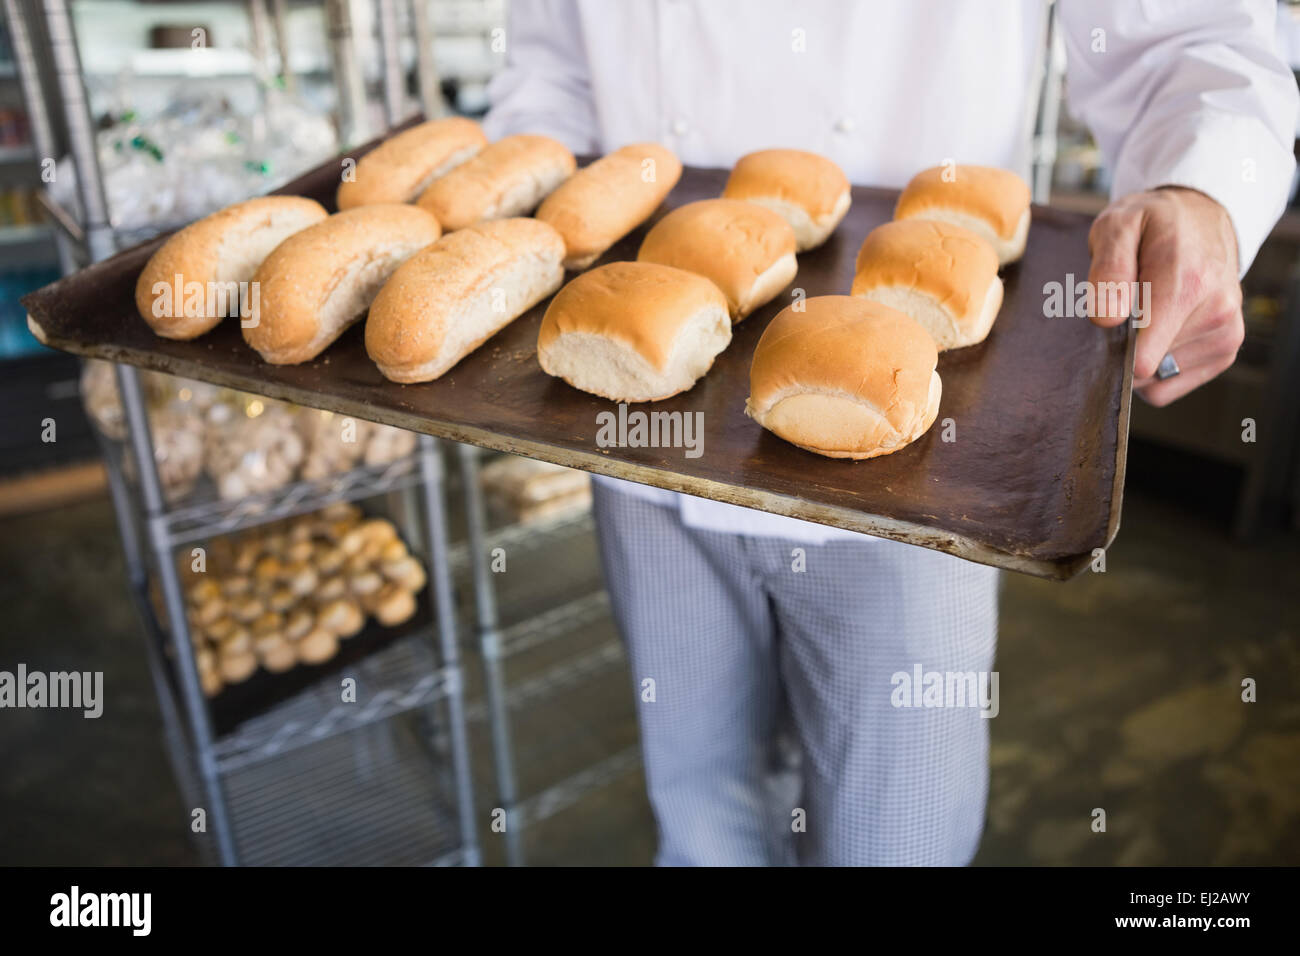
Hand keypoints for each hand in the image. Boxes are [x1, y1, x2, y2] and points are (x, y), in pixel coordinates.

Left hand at [1086, 186, 1242, 405]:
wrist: (1201, 220)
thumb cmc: (1154, 224)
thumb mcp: (1118, 226)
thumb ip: (1109, 269)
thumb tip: (1106, 319)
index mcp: (1188, 283)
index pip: (1143, 356)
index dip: (1113, 350)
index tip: (1109, 325)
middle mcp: (1216, 313)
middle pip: (1144, 369)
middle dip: (1124, 347)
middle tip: (1127, 307)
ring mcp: (1225, 335)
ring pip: (1155, 380)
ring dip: (1141, 355)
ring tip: (1149, 312)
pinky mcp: (1224, 352)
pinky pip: (1168, 387)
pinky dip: (1155, 368)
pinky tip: (1159, 332)